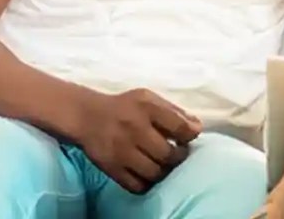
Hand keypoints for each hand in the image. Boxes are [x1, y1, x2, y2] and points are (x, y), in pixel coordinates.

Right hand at [73, 88, 203, 193]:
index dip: (190, 135)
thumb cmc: (124, 107)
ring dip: (165, 171)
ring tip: (164, 164)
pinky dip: (147, 183)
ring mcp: (122, 151)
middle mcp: (135, 130)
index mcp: (147, 108)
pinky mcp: (112, 168)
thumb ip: (174, 111)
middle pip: (169, 154)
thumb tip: (197, 127)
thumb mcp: (148, 99)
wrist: (86, 116)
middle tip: (177, 154)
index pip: (180, 127)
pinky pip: (137, 185)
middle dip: (179, 156)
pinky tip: (148, 173)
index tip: (188, 137)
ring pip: (155, 172)